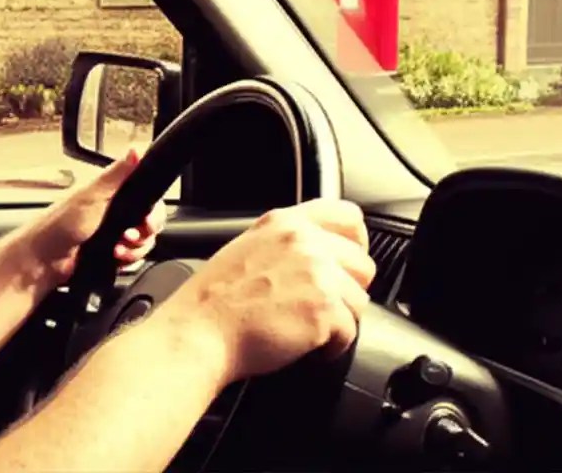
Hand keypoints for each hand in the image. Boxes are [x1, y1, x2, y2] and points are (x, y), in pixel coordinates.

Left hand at [19, 147, 164, 283]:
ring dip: (135, 249)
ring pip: (143, 242)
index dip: (153, 210)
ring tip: (118, 249)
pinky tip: (115, 258)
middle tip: (129, 235)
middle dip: (145, 232)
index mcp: (112, 193)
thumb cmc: (61, 224)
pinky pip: (133, 258)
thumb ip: (117, 174)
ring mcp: (114, 234)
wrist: (44, 260)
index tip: (146, 219)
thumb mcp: (92, 195)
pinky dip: (128, 260)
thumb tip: (136, 149)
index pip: (148, 197)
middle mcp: (115, 212)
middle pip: (150, 222)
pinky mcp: (111, 253)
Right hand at [157, 198, 375, 385]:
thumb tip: (319, 257)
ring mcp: (317, 272)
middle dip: (345, 291)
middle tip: (315, 307)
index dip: (355, 242)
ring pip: (359, 301)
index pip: (348, 215)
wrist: (199, 333)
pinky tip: (302, 344)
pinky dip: (330, 346)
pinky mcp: (324, 308)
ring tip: (304, 328)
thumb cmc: (212, 303)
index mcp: (284, 223)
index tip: (347, 262)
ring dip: (338, 321)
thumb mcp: (246, 249)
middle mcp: (304, 241)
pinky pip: (350, 332)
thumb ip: (286, 244)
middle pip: (362, 265)